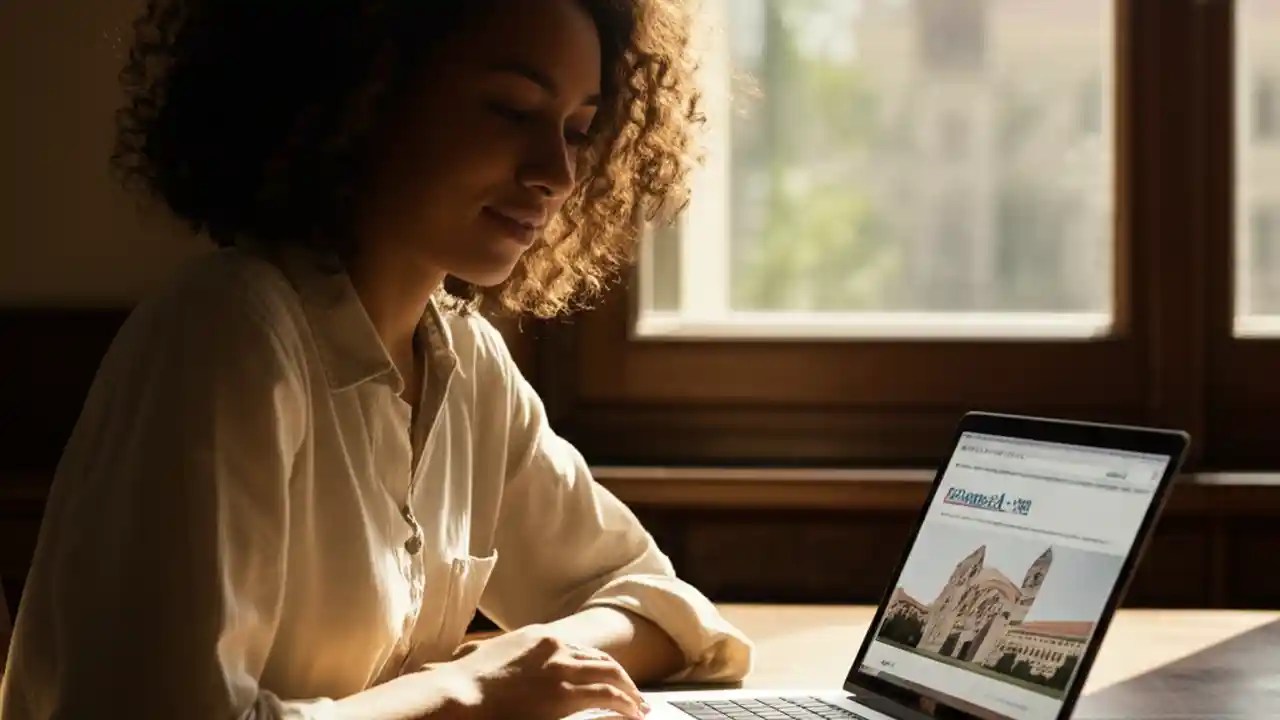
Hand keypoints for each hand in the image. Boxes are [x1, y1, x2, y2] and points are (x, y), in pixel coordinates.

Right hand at [443, 625, 649, 719]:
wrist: (457, 694)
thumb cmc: (461, 685)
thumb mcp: (481, 659)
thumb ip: (493, 658)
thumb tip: (483, 662)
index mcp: (536, 637)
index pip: (579, 648)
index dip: (598, 664)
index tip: (608, 676)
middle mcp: (554, 646)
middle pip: (600, 658)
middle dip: (620, 676)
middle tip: (633, 694)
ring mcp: (561, 668)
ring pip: (611, 674)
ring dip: (629, 691)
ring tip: (638, 707)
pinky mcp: (565, 693)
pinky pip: (608, 695)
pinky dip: (625, 704)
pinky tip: (632, 714)